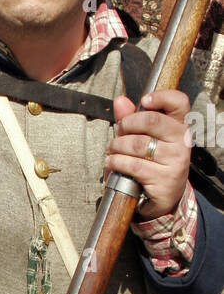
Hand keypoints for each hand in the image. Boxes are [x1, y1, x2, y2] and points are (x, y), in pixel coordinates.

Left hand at [105, 92, 191, 221]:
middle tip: (118, 132)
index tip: (144, 100)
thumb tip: (120, 100)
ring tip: (112, 150)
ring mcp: (175, 160)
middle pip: (151, 120)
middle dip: (126, 124)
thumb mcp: (144, 138)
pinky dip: (116, 162)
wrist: (163, 197)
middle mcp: (182, 141)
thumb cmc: (152, 161)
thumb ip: (131, 118)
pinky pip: (133, 165)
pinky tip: (112, 162)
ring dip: (117, 146)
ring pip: (137, 144)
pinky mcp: (165, 179)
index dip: (161, 96)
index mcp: (179, 126)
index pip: (179, 102)